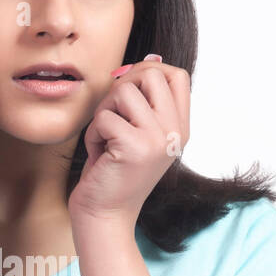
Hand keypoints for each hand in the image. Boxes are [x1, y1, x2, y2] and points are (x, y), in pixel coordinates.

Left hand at [68, 57, 190, 226]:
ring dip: (104, 113)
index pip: (177, 75)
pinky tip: (100, 155)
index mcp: (181, 128)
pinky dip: (93, 134)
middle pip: (151, 74)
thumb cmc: (114, 172)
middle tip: (113, 118)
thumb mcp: (139, 133)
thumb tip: (149, 59)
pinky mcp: (134, 147)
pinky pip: (104, 116)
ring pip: (123, 92)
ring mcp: (159, 140)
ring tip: (106, 139)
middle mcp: (176, 132)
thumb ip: (146, 100)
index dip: (148, 72)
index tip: (128, 93)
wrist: (105, 216)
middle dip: (121, 90)